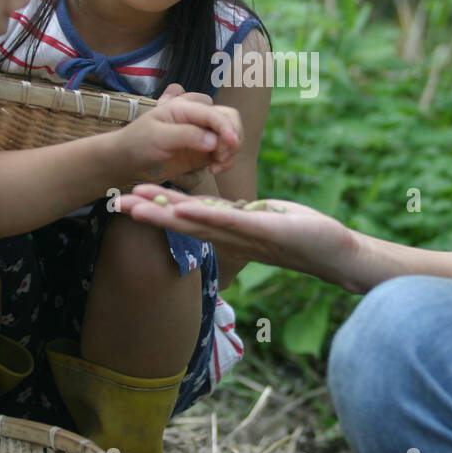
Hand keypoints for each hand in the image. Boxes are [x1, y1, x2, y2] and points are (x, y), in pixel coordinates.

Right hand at [117, 185, 359, 290]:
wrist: (336, 254)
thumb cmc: (304, 235)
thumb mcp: (265, 219)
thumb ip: (240, 215)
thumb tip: (223, 209)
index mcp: (231, 229)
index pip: (188, 217)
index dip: (158, 208)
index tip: (130, 198)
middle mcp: (232, 236)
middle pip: (183, 223)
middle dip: (149, 213)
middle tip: (115, 204)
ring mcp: (245, 235)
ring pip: (198, 224)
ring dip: (166, 215)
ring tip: (137, 206)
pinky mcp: (263, 230)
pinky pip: (230, 222)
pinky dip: (206, 216)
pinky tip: (183, 210)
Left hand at [118, 85, 242, 182]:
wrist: (128, 161)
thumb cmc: (137, 143)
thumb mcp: (157, 137)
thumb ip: (185, 135)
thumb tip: (214, 140)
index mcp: (185, 107)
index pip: (214, 113)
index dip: (226, 127)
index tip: (232, 143)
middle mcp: (197, 117)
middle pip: (229, 118)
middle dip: (232, 137)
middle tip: (221, 157)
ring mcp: (202, 134)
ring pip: (231, 136)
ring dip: (230, 151)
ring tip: (216, 166)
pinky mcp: (204, 151)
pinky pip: (225, 153)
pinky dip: (226, 161)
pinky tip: (214, 170)